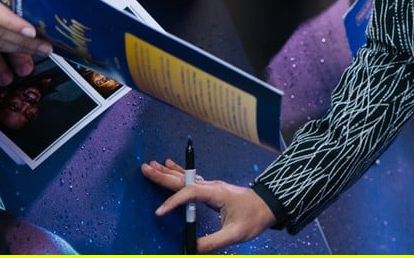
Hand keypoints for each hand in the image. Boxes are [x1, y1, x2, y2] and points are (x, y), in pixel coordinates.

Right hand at [142, 158, 276, 251]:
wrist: (268, 205)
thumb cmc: (254, 217)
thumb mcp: (235, 234)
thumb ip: (213, 242)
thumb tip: (192, 248)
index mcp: (217, 193)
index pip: (191, 193)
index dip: (174, 202)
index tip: (160, 212)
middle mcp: (212, 186)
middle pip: (184, 179)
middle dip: (163, 176)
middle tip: (145, 169)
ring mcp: (211, 186)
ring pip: (185, 177)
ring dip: (168, 172)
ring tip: (151, 166)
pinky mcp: (211, 189)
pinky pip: (190, 179)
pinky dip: (177, 173)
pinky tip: (169, 166)